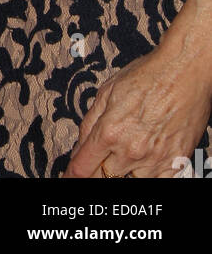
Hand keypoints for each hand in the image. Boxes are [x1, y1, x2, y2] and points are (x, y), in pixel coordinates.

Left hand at [64, 46, 211, 177]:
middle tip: (96, 162)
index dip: (72, 174)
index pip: (83, 166)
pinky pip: (156, 183)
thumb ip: (90, 123)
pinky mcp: (175, 162)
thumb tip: (79, 147)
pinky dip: (146, 176)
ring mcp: (154, 159)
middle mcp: (130, 150)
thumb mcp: (107, 91)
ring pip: (128, 181)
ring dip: (121, 172)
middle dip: (94, 172)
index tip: (68, 176)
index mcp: (110, 131)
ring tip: (124, 155)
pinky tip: (143, 165)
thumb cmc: (148, 75)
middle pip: (103, 176)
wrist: (184, 71)